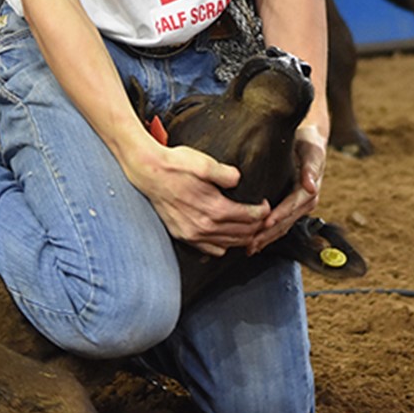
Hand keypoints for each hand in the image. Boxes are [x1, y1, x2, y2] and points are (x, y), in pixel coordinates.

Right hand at [126, 141, 268, 256]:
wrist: (147, 172)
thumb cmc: (175, 165)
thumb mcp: (204, 163)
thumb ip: (226, 174)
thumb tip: (239, 179)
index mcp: (214, 209)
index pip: (249, 218)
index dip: (262, 212)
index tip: (265, 205)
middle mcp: (204, 227)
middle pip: (242, 234)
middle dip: (257, 226)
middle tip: (262, 217)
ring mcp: (192, 234)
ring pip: (228, 244)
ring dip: (242, 237)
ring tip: (248, 227)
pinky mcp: (183, 235)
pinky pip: (210, 249)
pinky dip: (223, 245)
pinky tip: (226, 235)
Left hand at [251, 125, 325, 253]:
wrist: (310, 141)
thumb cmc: (307, 144)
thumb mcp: (311, 151)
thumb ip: (311, 167)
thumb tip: (311, 186)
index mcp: (308, 191)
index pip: (291, 206)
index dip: (279, 215)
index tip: (265, 223)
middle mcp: (304, 202)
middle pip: (285, 222)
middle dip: (268, 234)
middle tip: (251, 243)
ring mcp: (297, 207)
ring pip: (282, 227)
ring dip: (266, 239)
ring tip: (249, 248)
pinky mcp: (289, 207)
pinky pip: (279, 224)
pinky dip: (267, 234)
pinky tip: (254, 241)